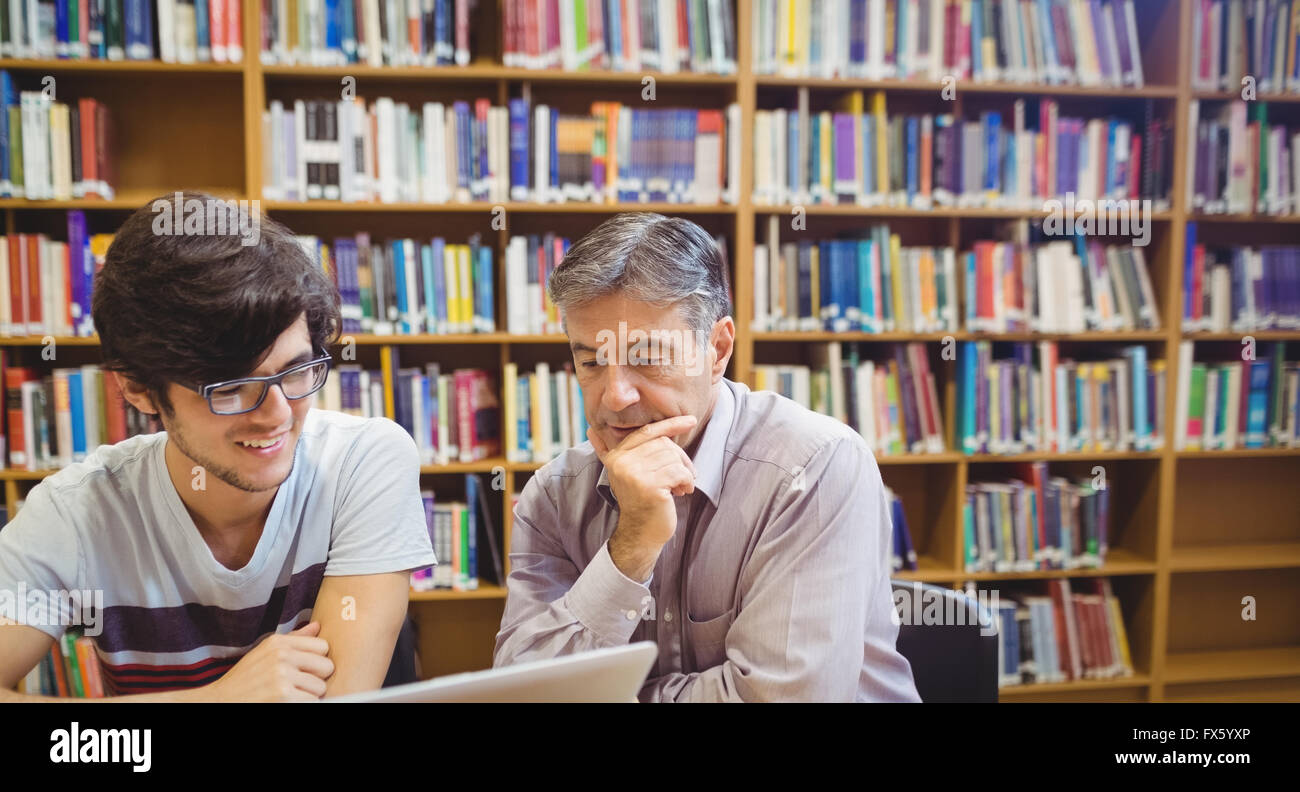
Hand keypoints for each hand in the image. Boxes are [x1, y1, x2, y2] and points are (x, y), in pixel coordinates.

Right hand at [194, 621, 333, 702]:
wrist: (219, 702)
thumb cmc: (244, 681)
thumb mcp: (264, 654)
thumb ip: (293, 640)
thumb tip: (318, 626)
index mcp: (277, 643)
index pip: (322, 646)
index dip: (316, 662)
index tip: (303, 671)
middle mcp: (281, 655)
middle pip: (327, 666)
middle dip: (317, 680)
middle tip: (298, 687)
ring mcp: (282, 676)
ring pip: (321, 687)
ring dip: (309, 697)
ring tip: (289, 697)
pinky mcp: (284, 696)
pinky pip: (313, 701)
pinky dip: (304, 705)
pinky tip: (288, 704)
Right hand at [589, 416, 697, 581]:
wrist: (641, 534)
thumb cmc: (640, 501)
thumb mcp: (625, 474)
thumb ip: (608, 451)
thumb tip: (590, 430)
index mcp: (617, 456)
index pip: (647, 432)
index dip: (670, 424)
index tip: (691, 420)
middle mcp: (622, 463)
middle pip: (664, 444)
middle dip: (680, 459)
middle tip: (682, 476)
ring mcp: (635, 475)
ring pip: (673, 458)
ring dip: (684, 473)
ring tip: (679, 486)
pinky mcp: (650, 487)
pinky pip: (679, 472)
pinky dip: (686, 482)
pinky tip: (681, 492)